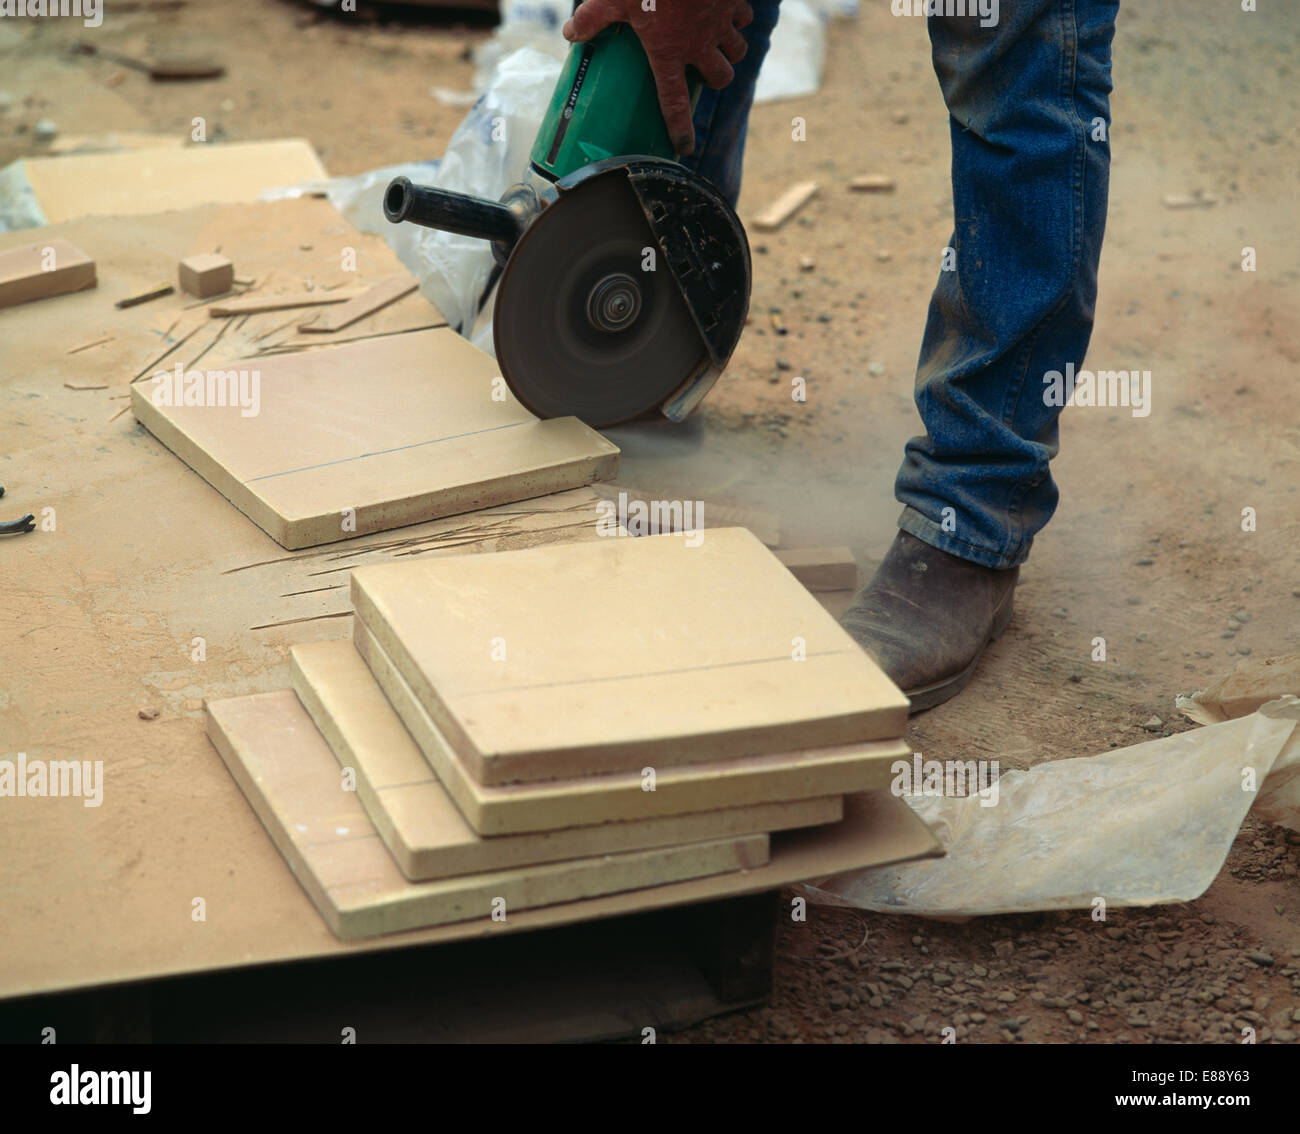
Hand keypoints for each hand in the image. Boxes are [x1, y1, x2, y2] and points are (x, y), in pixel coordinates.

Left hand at [563, 0, 753, 155]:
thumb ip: (592, 17)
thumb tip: (570, 34)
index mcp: (669, 52)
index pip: (675, 102)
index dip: (679, 128)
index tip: (685, 147)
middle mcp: (700, 44)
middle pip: (720, 78)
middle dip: (715, 79)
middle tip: (704, 71)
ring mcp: (721, 24)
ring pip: (737, 52)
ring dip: (729, 52)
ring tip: (717, 44)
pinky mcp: (735, 3)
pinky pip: (744, 19)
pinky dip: (739, 19)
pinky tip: (728, 13)